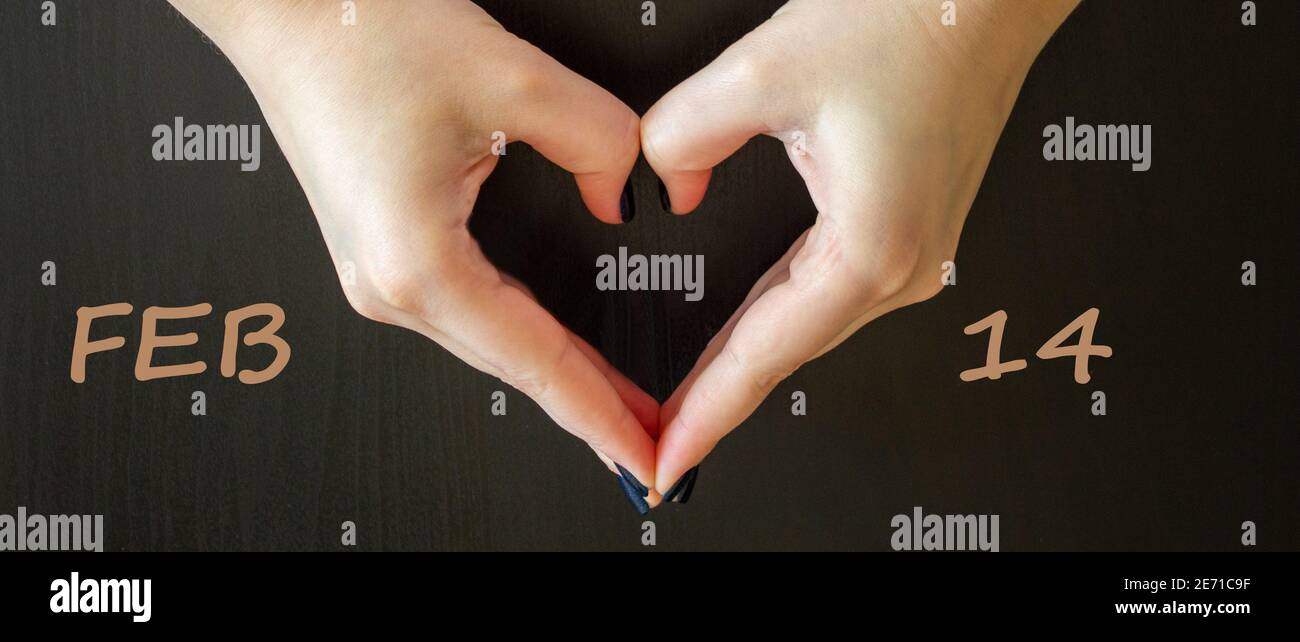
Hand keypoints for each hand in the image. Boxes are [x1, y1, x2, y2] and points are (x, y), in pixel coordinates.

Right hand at [168, 0, 661, 508]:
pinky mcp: (381, 250)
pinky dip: (521, 335)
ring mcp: (377, 273)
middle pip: (513, 366)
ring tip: (618, 403)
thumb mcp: (511, 79)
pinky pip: (468, 313)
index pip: (536, 362)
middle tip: (652, 439)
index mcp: (417, 262)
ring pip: (490, 344)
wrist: (285, 5)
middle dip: (588, 407)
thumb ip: (598, 141)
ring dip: (556, 374)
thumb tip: (625, 190)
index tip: (643, 453)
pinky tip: (555, 347)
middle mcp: (388, 284)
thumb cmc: (359, 33)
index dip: (600, 414)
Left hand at [642, 0, 1079, 491]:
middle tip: (658, 440)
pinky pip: (828, 291)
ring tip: (690, 400)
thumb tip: (666, 182)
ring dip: (746, 361)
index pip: (764, 356)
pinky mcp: (913, 227)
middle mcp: (904, 265)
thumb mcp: (764, 72)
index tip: (664, 458)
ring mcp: (917, 251)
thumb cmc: (912, 19)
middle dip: (717, 400)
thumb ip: (683, 138)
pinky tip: (747, 330)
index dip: (706, 413)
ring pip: (807, 325)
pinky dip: (778, 317)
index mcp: (872, 248)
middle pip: (786, 352)